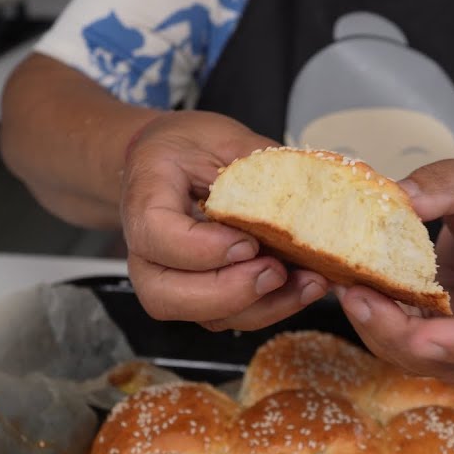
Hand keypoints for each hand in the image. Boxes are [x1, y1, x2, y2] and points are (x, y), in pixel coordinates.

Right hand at [121, 111, 328, 330]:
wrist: (170, 162)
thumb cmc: (189, 147)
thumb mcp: (222, 136)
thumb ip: (256, 163)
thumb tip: (308, 184)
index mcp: (145, 198)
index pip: (156, 236)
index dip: (202, 249)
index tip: (247, 243)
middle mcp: (146, 250)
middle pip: (165, 295)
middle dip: (229, 293)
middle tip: (276, 271)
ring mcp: (169, 278)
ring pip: (202, 316)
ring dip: (261, 307)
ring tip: (308, 282)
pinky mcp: (199, 294)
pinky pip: (229, 316)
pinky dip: (270, 307)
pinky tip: (304, 286)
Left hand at [336, 155, 453, 381]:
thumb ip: (444, 184)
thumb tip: (397, 197)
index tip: (417, 338)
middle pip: (448, 360)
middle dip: (396, 337)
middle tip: (357, 295)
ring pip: (419, 358)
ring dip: (378, 330)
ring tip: (348, 286)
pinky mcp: (438, 325)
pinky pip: (404, 338)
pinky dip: (376, 320)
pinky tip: (355, 288)